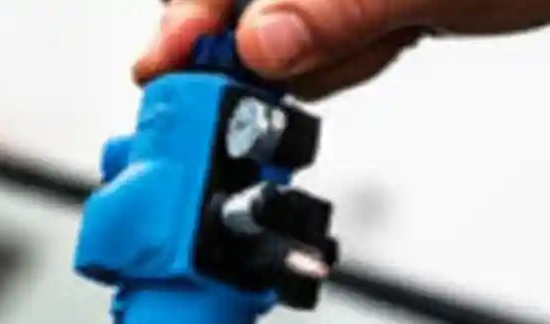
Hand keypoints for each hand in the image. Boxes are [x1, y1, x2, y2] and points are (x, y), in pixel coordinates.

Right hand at [134, 0, 549, 98]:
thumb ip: (336, 12)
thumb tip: (257, 46)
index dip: (187, 14)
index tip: (162, 64)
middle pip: (237, 2)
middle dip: (247, 46)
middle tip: (249, 90)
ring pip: (275, 31)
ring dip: (311, 61)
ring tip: (376, 45)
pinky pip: (319, 42)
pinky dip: (344, 61)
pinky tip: (387, 44)